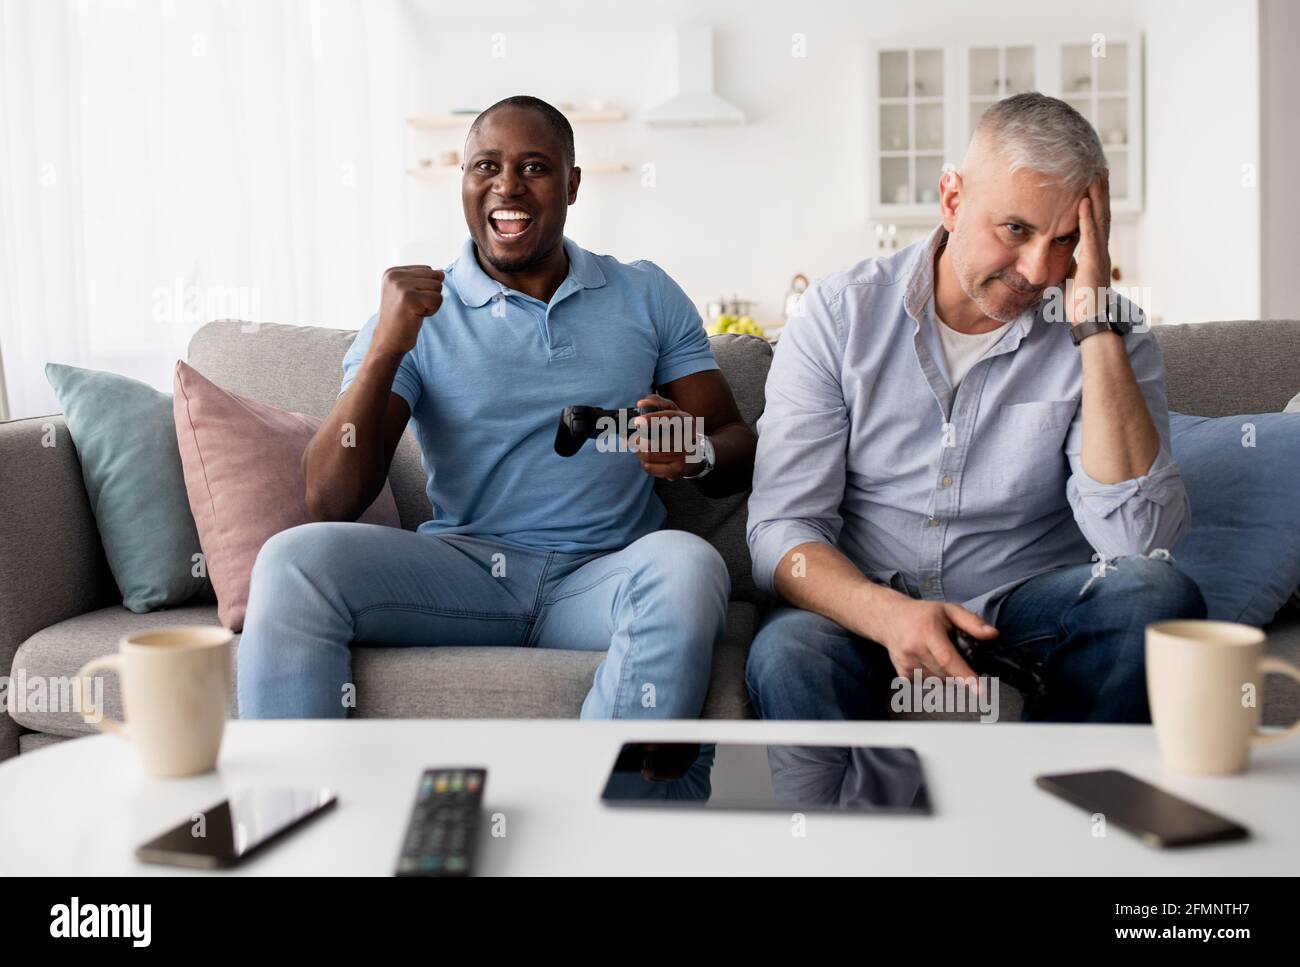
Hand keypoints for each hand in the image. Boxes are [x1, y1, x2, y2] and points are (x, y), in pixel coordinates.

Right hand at [374, 265, 443, 356]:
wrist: (388, 340)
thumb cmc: (401, 318)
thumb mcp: (407, 293)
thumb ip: (422, 280)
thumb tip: (442, 273)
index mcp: (393, 272)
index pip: (428, 269)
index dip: (426, 288)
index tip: (409, 301)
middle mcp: (395, 276)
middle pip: (435, 276)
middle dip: (430, 294)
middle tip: (413, 307)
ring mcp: (401, 286)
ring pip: (438, 287)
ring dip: (431, 303)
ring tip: (414, 311)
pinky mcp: (409, 298)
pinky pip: (437, 299)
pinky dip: (432, 311)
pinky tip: (417, 316)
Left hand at [629, 393, 701, 481]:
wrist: (699, 454)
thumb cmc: (680, 430)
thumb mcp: (673, 412)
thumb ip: (657, 402)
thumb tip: (640, 403)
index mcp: (686, 420)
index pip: (668, 418)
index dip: (651, 419)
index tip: (637, 422)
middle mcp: (687, 438)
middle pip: (652, 441)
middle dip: (637, 440)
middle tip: (634, 440)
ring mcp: (683, 456)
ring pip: (648, 455)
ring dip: (639, 452)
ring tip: (640, 449)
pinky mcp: (677, 471)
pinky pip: (649, 467)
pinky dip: (645, 463)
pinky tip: (650, 460)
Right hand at [873, 597, 997, 690]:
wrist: (889, 618)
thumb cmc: (922, 614)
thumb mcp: (949, 610)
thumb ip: (972, 622)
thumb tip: (992, 634)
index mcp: (927, 632)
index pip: (948, 659)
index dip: (964, 675)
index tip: (979, 690)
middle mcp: (914, 649)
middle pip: (946, 673)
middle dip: (958, 670)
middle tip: (954, 653)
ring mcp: (906, 663)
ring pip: (937, 681)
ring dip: (945, 674)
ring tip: (937, 654)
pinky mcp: (901, 673)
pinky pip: (926, 684)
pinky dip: (933, 678)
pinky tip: (928, 662)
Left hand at [1065, 170, 1111, 325]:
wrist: (1089, 321)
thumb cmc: (1080, 303)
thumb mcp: (1071, 277)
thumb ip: (1070, 262)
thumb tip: (1061, 254)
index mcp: (1095, 251)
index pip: (1096, 219)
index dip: (1095, 199)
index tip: (1092, 181)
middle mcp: (1101, 249)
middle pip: (1102, 212)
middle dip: (1100, 190)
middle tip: (1098, 167)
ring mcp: (1099, 254)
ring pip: (1100, 219)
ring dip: (1097, 196)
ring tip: (1094, 175)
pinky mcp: (1094, 262)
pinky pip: (1090, 236)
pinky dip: (1087, 219)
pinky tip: (1084, 202)